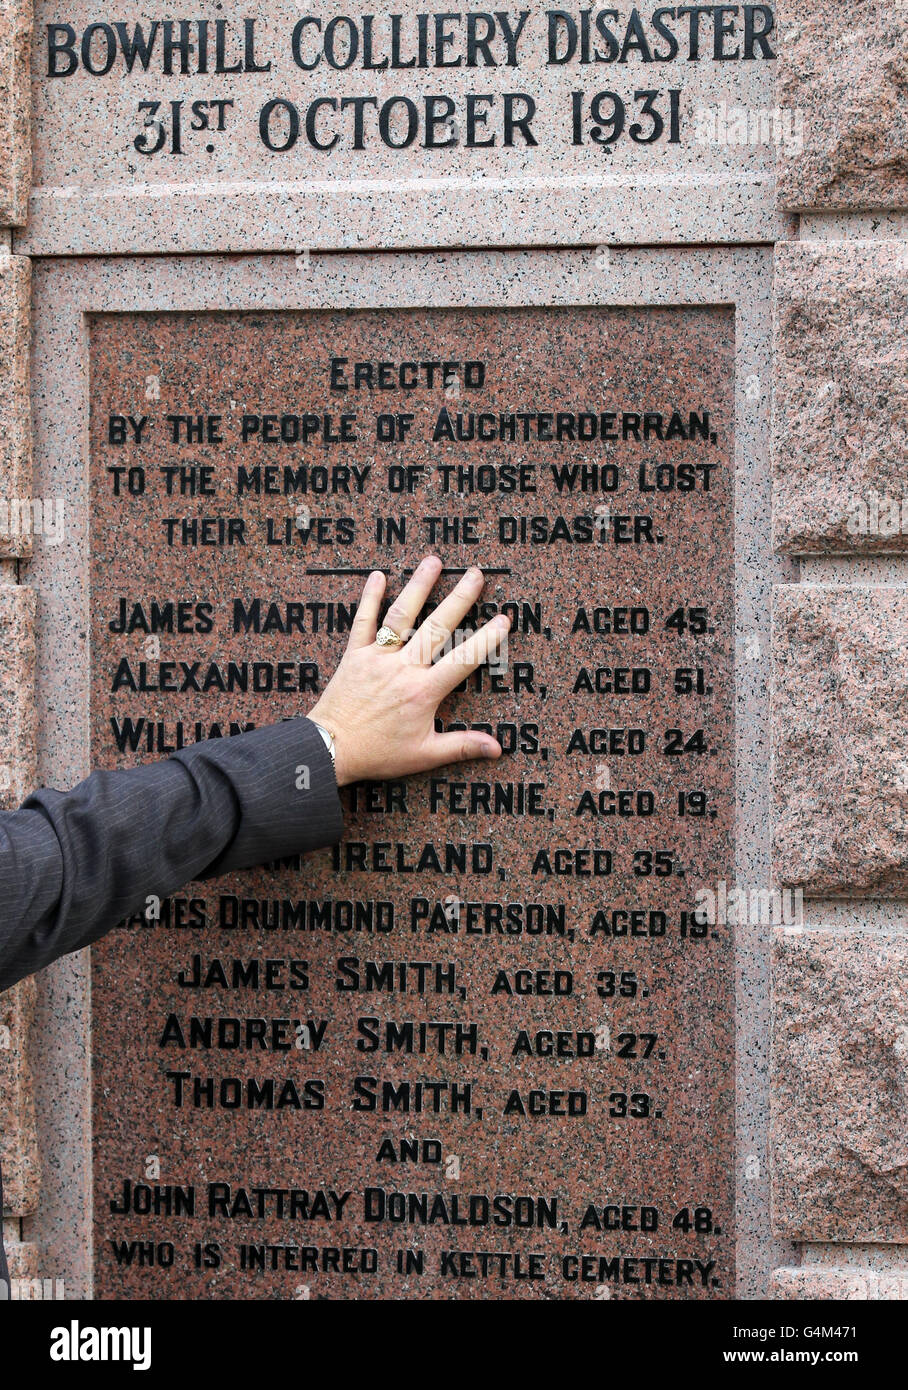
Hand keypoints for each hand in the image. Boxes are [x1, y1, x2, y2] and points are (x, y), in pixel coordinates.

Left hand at [307, 556, 510, 785]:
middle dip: (459, 599)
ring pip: (401, 616)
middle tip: (476, 574)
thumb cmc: (378, 754)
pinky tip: (378, 576)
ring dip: (418, 586)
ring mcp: (377, 658)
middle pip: (436, 627)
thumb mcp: (424, 754)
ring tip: (434, 561)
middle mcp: (403, 668)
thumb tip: (497, 749)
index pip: (464, 659)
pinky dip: (369, 598)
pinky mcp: (354, 655)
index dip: (486, 639)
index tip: (503, 619)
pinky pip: (363, 622)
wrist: (330, 750)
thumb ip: (462, 747)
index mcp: (424, 692)